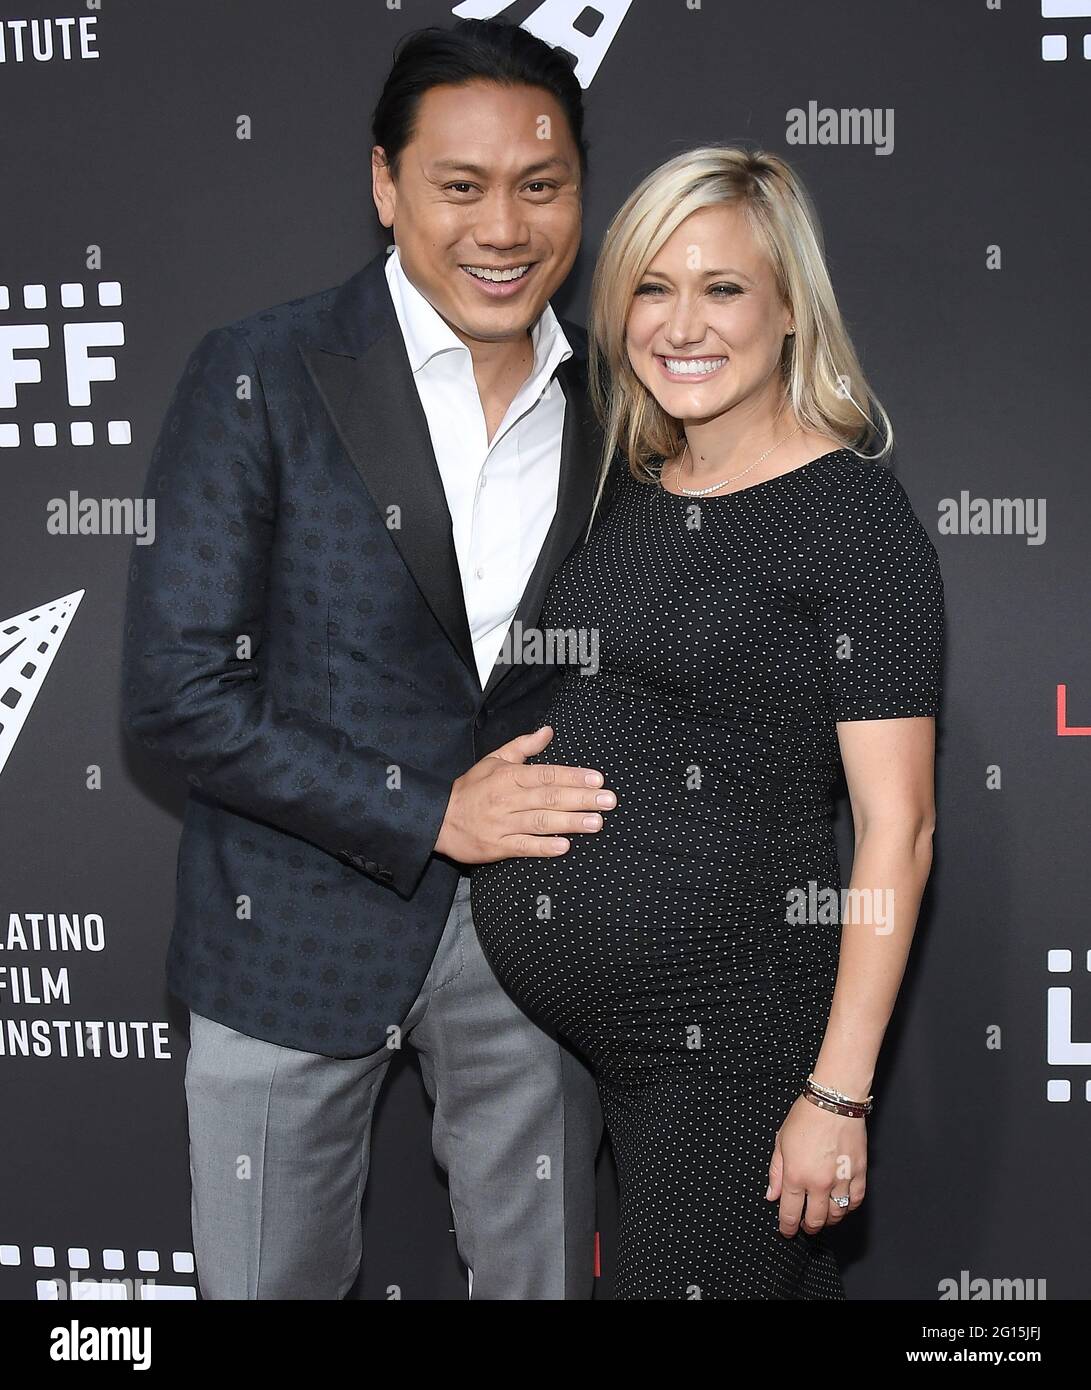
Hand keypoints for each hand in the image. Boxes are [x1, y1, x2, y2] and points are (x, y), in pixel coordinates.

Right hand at [434, 725, 616, 863]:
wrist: (439, 818)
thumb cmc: (471, 788)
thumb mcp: (494, 760)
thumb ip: (523, 746)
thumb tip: (548, 731)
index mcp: (508, 776)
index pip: (546, 774)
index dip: (572, 776)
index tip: (596, 779)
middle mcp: (507, 799)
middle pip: (549, 797)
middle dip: (581, 799)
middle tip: (608, 801)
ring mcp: (502, 824)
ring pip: (540, 821)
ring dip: (570, 822)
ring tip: (596, 823)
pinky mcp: (497, 847)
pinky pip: (523, 847)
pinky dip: (543, 847)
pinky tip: (563, 846)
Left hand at [766, 1094, 866, 1236]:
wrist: (834, 1101)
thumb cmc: (805, 1116)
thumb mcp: (781, 1142)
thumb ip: (776, 1172)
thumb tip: (772, 1195)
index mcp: (796, 1176)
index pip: (790, 1213)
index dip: (788, 1227)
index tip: (787, 1231)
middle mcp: (819, 1183)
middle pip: (816, 1219)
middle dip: (808, 1227)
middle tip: (805, 1226)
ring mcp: (841, 1180)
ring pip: (837, 1214)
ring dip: (829, 1220)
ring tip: (823, 1217)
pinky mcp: (859, 1173)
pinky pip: (855, 1200)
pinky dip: (848, 1207)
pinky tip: (842, 1204)